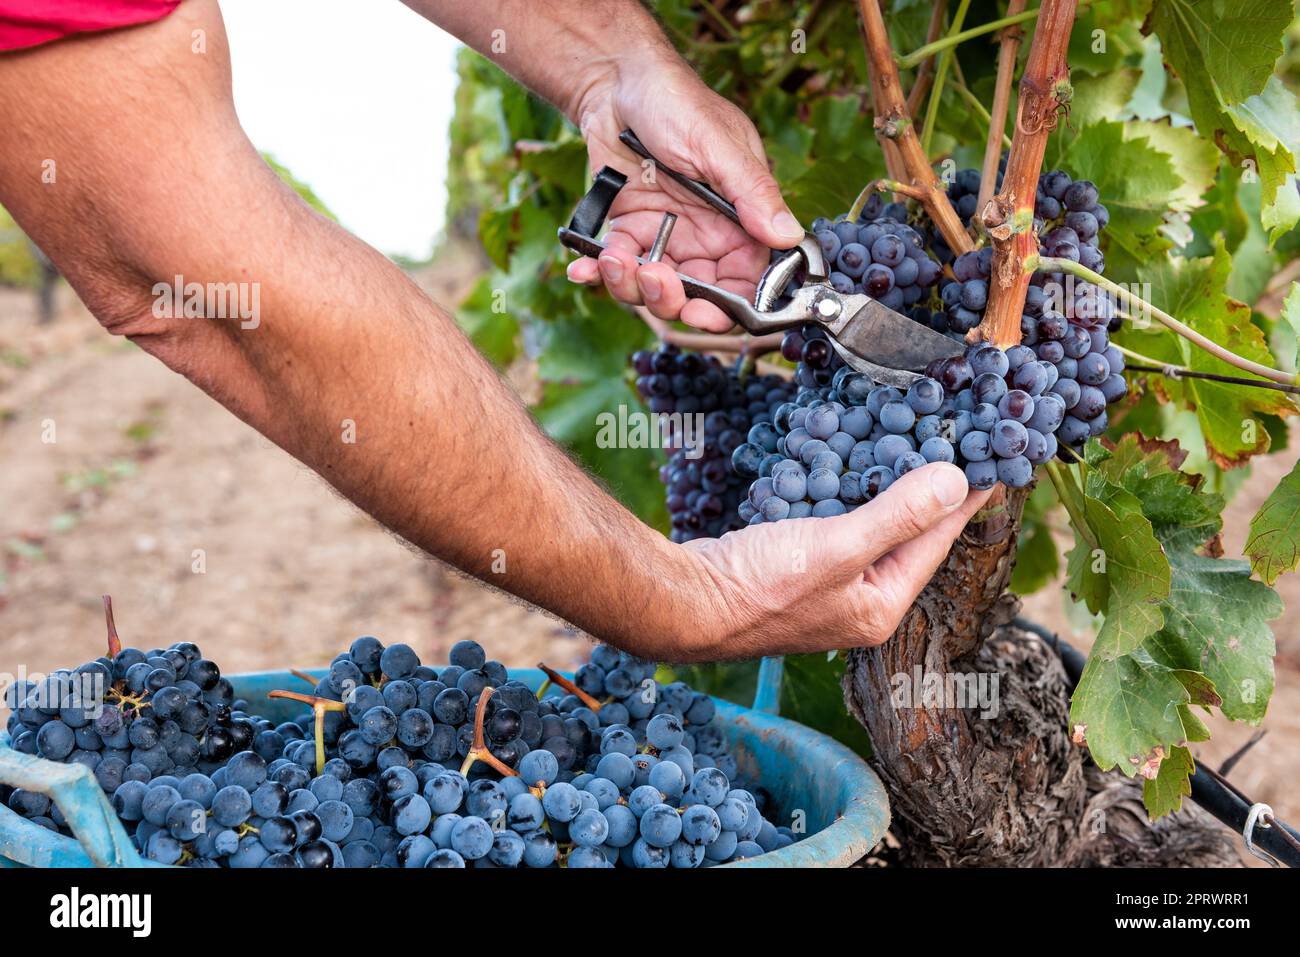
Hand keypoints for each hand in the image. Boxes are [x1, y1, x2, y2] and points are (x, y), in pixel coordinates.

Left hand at [566, 55, 803, 331]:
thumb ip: (752, 194)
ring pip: (654, 290)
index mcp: (740, 220)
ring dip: (630, 287)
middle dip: (672, 301)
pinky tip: (584, 269)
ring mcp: (665, 238)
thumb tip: (788, 235)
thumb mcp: (718, 145)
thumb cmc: (676, 102)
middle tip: (653, 279)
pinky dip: (598, 275)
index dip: (728, 307)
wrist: (615, 82)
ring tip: (614, 259)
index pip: (745, 281)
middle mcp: (705, 236)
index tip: (702, 312)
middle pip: (698, 297)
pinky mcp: (628, 232)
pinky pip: (617, 268)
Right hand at [672, 464, 992, 659]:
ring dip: (887, 488)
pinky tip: (847, 466)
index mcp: (880, 606)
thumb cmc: (761, 585)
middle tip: (953, 444)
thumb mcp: (839, 547)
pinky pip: (836, 525)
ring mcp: (825, 586)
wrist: (688, 601)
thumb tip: (956, 482)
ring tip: (909, 446)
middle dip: (928, 492)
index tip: (990, 461)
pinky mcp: (795, 567)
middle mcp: (858, 601)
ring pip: (870, 530)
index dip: (962, 500)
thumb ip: (898, 516)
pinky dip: (846, 494)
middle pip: (906, 538)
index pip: (934, 543)